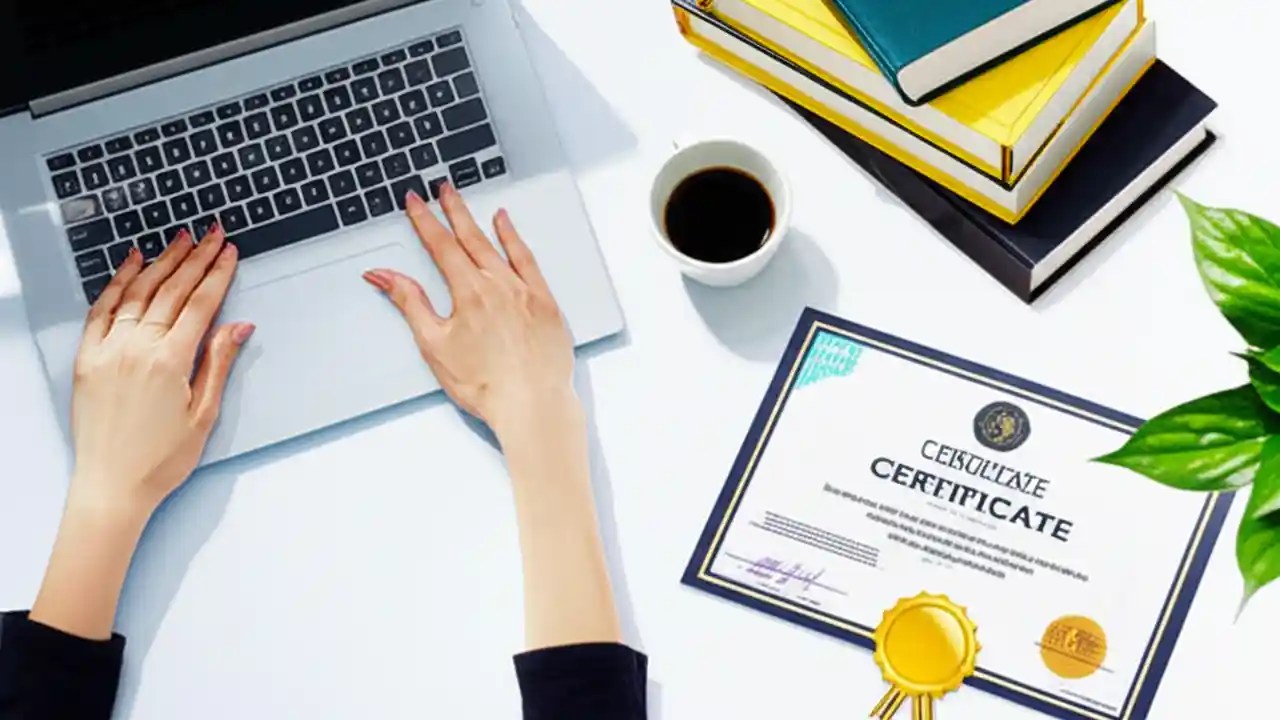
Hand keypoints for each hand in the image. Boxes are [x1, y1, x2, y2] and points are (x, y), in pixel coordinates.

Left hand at [70, 224, 252, 518]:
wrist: (112, 486)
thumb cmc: (161, 460)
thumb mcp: (204, 414)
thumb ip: (218, 363)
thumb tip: (238, 325)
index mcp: (170, 361)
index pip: (200, 304)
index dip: (218, 274)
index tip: (229, 251)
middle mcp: (136, 348)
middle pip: (171, 290)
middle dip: (195, 258)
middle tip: (211, 234)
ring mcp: (107, 350)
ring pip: (137, 293)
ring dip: (161, 262)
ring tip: (179, 240)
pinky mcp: (85, 358)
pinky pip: (101, 309)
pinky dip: (117, 283)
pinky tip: (132, 264)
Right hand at [363, 185, 574, 435]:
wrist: (532, 404)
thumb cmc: (485, 384)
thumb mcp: (434, 344)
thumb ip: (409, 303)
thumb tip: (384, 275)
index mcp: (468, 292)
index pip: (440, 246)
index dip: (424, 221)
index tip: (415, 201)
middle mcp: (497, 284)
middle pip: (469, 238)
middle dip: (452, 211)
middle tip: (441, 188)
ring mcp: (524, 291)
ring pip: (498, 245)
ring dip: (479, 221)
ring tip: (466, 201)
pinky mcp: (546, 302)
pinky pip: (528, 260)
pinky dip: (515, 239)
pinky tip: (507, 225)